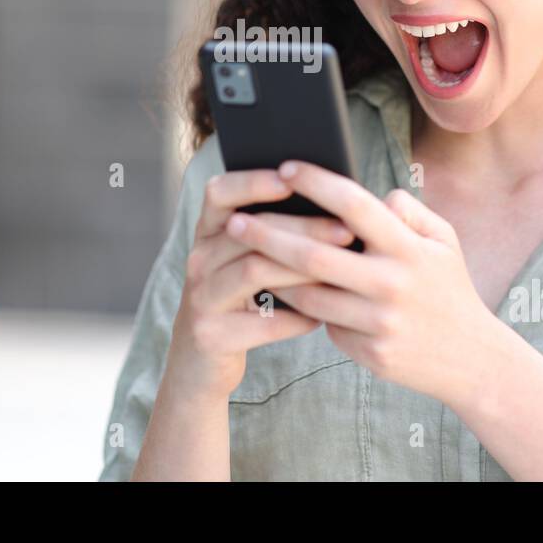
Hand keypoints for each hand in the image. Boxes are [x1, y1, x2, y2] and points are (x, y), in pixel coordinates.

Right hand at [166, 167, 356, 400]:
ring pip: (254, 270)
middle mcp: (198, 259)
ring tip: (338, 271)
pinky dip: (294, 319)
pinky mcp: (210, 335)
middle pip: (249, 231)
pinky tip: (319, 319)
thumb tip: (336, 207)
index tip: (293, 178)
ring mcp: (200, 297)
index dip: (253, 182)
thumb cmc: (242, 303)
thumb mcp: (248, 264)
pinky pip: (260, 322)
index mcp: (207, 233)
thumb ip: (276, 235)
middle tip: (345, 230)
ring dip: (301, 269)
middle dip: (301, 227)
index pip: (219, 192)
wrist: (202, 363)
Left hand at [226, 160, 495, 407]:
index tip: (286, 167)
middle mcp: (392, 284)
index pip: (354, 205)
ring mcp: (380, 322)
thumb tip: (372, 195)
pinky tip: (287, 296)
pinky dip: (307, 309)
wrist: (472, 360)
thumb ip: (408, 212)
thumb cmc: (449, 289)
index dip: (318, 183)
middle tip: (235, 221)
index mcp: (409, 248)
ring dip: (276, 276)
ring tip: (248, 257)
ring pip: (310, 296)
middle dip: (268, 235)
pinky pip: (326, 325)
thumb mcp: (443, 241)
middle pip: (314, 255)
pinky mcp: (371, 353)